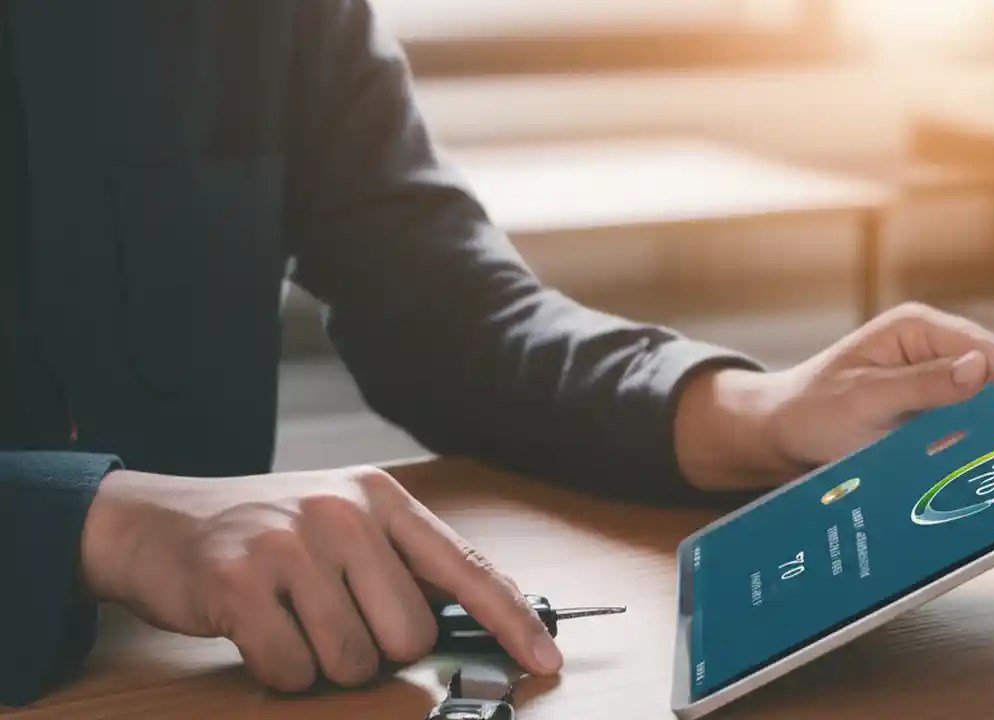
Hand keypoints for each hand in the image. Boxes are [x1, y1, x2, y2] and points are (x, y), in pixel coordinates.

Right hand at [81, 466, 562, 689]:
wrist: (158, 521)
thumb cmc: (268, 530)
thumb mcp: (345, 522)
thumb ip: (405, 563)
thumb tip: (477, 621)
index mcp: (381, 498)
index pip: (466, 568)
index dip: (512, 620)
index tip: (545, 660)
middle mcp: (344, 514)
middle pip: (410, 635)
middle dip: (376, 648)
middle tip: (330, 616)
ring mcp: (291, 545)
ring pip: (353, 662)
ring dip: (323, 662)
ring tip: (290, 616)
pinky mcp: (241, 583)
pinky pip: (292, 671)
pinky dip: (279, 670)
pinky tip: (257, 629)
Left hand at [676, 303, 993, 490]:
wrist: (781, 435)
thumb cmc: (812, 409)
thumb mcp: (865, 399)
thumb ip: (923, 385)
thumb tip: (980, 369)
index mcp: (915, 328)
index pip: (980, 345)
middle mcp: (929, 346)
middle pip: (991, 368)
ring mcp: (931, 377)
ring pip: (984, 397)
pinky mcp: (928, 406)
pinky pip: (965, 419)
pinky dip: (976, 437)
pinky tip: (989, 458)